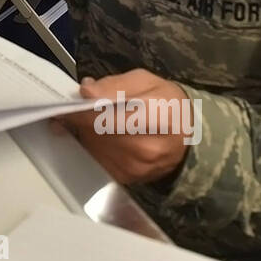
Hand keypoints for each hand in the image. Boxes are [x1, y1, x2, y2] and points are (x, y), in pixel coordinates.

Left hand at [52, 69, 192, 184]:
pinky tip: (100, 135)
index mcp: (158, 116)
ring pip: (94, 145)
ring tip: (92, 120)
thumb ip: (116, 85)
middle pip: (98, 131)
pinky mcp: (127, 178)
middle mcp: (148, 147)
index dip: (85, 108)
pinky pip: (97, 159)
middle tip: (77, 106)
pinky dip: (93, 145)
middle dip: (82, 117)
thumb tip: (87, 91)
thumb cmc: (168, 105)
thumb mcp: (147, 82)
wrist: (187, 138)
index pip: (111, 115)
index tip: (72, 100)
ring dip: (86, 131)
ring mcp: (136, 167)